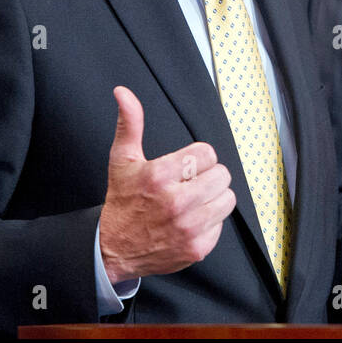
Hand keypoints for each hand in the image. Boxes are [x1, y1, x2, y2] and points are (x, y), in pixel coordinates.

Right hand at [98, 86, 235, 283]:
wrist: (114, 249)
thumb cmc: (122, 202)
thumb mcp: (122, 160)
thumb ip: (129, 123)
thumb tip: (123, 93)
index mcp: (159, 176)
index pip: (207, 153)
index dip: (197, 157)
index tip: (185, 166)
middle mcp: (176, 202)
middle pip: (221, 175)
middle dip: (207, 176)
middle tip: (190, 183)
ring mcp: (188, 227)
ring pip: (227, 198)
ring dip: (213, 198)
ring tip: (193, 201)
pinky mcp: (197, 248)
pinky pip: (221, 224)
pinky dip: (209, 223)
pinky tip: (190, 221)